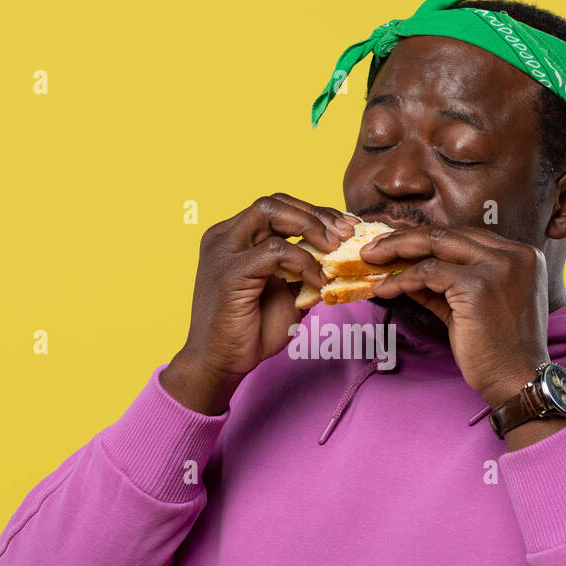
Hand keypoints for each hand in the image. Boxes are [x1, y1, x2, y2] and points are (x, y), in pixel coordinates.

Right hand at [161, 193, 358, 414]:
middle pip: (275, 202)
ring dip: (310, 227)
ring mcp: (223, 251)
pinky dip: (302, 261)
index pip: (277, 207)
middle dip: (316, 213)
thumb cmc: (250, 330)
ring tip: (334, 249)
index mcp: (235, 237)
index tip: (344, 227)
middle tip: (345, 233)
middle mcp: (224, 236)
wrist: (220, 363)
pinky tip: (317, 280)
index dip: (314, 212)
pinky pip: (273, 250)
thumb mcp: (286, 291)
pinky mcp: (229, 272)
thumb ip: (304, 269)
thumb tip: (340, 253)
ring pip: (270, 212)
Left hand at [361, 225, 550, 406]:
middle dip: (404, 238)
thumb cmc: (497, 350)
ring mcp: (498, 267)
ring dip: (396, 252)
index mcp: (520, 255)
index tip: (395, 243)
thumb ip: (445, 285)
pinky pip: (428, 272)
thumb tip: (406, 270)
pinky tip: (385, 288)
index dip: (424, 238)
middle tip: (374, 248)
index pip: (463, 236)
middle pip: (448, 233)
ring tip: (371, 262)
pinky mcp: (479, 285)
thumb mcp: (471, 306)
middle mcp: (514, 254)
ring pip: (435, 244)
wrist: (517, 380)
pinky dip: (402, 279)